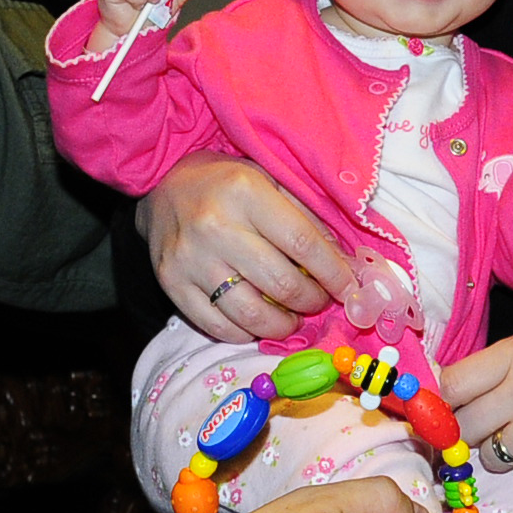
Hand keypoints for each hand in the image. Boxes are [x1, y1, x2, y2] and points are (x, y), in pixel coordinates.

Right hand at [140, 153, 356, 342]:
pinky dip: (246, 333)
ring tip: (292, 319)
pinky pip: (217, 326)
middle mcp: (215, 227)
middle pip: (281, 283)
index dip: (333, 273)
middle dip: (311, 301)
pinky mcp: (171, 284)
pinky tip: (258, 323)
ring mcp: (190, 260)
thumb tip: (341, 261)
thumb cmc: (226, 182)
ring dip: (282, 325)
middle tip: (318, 301)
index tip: (349, 289)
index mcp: (245, 192)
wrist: (163, 183)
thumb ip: (305, 216)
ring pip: (250, 314)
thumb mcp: (269, 179)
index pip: (303, 244)